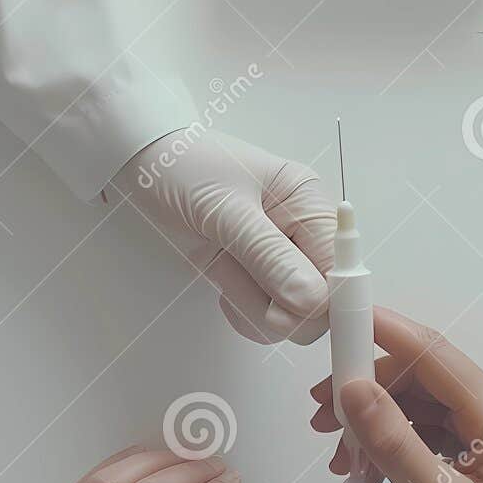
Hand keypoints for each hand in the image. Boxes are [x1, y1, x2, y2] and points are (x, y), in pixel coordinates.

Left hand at [110, 130, 335, 344]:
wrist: (141, 164)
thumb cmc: (182, 168)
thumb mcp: (225, 209)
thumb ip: (268, 256)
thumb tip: (311, 300)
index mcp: (309, 204)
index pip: (341, 268)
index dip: (327, 300)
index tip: (293, 313)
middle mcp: (301, 234)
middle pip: (323, 301)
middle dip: (287, 311)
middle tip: (250, 297)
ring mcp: (276, 259)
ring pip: (293, 317)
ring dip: (257, 312)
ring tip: (226, 278)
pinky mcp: (251, 276)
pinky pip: (264, 318)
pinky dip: (244, 316)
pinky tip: (222, 291)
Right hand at [309, 309, 482, 482]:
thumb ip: (395, 445)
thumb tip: (354, 389)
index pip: (430, 352)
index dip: (378, 331)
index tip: (333, 323)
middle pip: (423, 378)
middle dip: (368, 394)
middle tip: (320, 425)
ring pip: (426, 407)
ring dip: (381, 428)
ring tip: (344, 468)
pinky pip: (440, 434)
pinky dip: (404, 449)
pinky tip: (374, 479)